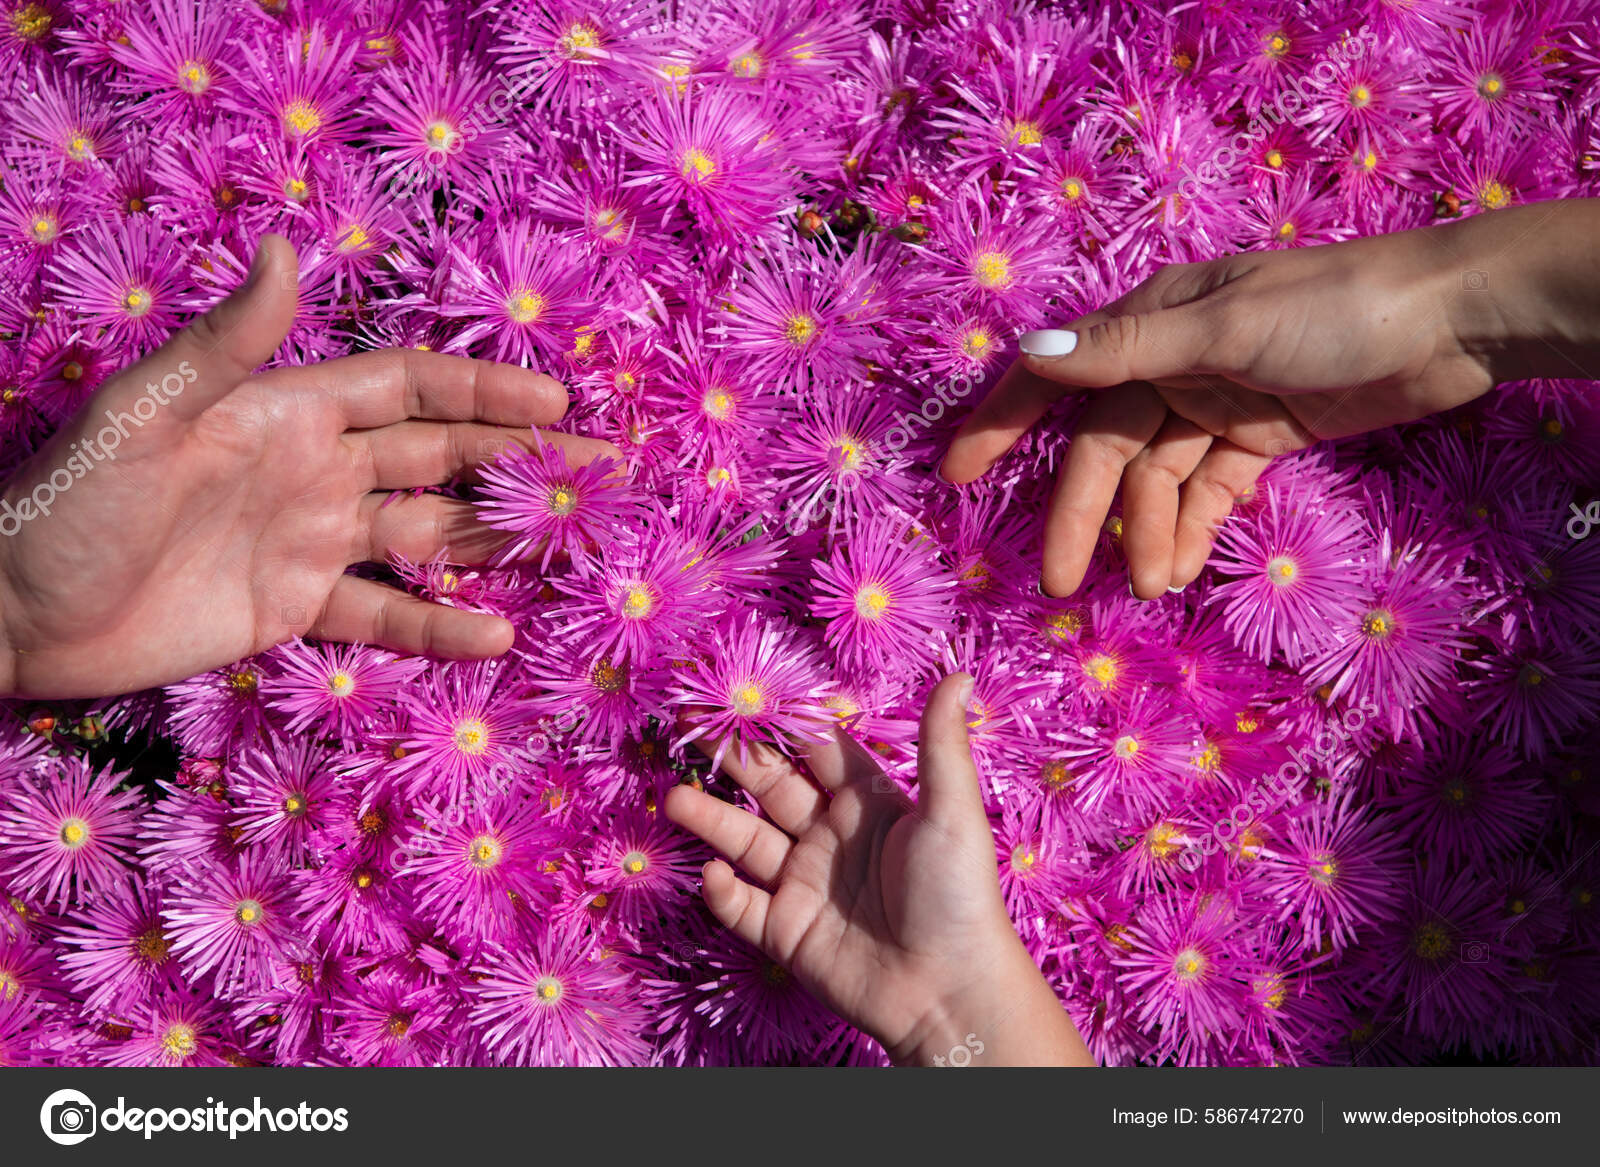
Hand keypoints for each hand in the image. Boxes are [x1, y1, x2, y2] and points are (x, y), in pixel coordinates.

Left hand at [0, 235, 616, 698]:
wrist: (14, 613)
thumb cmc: (71, 504)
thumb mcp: (146, 415)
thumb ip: (229, 345)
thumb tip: (292, 249)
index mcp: (290, 413)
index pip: (409, 390)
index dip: (483, 388)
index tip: (557, 399)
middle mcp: (317, 473)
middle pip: (441, 459)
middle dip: (521, 460)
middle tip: (603, 473)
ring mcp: (311, 544)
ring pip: (430, 535)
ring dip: (500, 536)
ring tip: (575, 546)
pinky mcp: (296, 611)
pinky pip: (385, 616)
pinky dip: (440, 625)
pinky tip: (498, 632)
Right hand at [665, 673, 1092, 1065]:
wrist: (949, 993)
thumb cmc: (959, 896)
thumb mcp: (951, 812)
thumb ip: (939, 744)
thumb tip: (958, 676)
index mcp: (867, 801)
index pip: (814, 748)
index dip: (779, 720)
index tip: (739, 689)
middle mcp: (831, 836)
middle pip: (770, 786)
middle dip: (731, 757)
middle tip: (686, 723)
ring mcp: (806, 884)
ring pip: (746, 841)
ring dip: (710, 818)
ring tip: (674, 798)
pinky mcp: (787, 931)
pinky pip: (742, 905)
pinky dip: (722, 890)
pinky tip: (717, 874)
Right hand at [940, 199, 1599, 599]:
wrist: (1452, 322)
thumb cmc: (1334, 309)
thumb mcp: (1225, 328)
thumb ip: (1129, 349)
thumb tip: (1032, 353)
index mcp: (1152, 321)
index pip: (1058, 376)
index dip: (1002, 423)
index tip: (956, 475)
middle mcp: (1171, 360)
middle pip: (1107, 447)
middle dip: (1085, 514)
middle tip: (1062, 583)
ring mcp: (1214, 401)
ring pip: (1158, 479)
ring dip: (1149, 532)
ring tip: (1154, 586)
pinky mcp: (1258, 436)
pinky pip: (1206, 488)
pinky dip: (1191, 526)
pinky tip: (1181, 567)